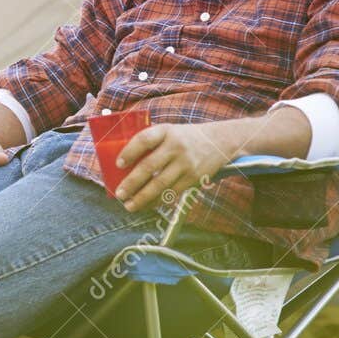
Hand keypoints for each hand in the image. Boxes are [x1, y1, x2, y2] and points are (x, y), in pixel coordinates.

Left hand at [112, 122, 234, 210]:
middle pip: (149, 166)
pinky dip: (157, 201)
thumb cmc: (185, 137)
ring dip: (142, 198)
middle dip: (132, 182)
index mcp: (166, 131)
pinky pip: (172, 192)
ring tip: (129, 205)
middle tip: (119, 194)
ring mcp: (186, 163)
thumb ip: (151, 143)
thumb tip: (124, 165)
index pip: (144, 140)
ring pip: (160, 184)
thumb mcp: (170, 131)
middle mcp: (176, 146)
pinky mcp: (193, 178)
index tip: (118, 164)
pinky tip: (146, 205)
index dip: (129, 152)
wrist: (220, 141)